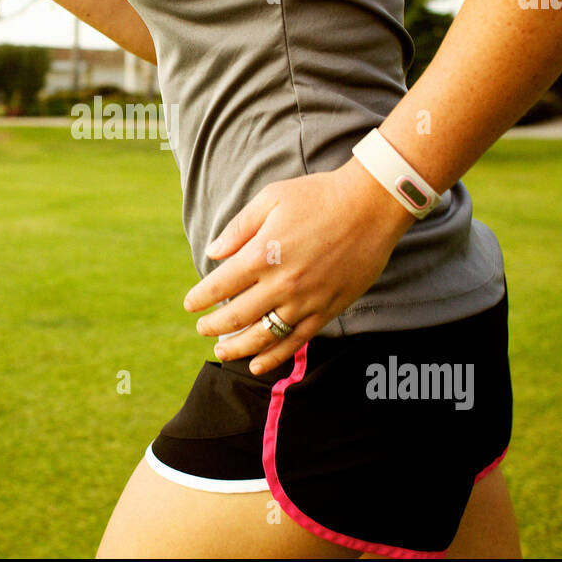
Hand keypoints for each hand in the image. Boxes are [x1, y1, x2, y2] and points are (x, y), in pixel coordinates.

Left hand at [183, 159, 414, 374]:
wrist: (371, 206)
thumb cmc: (318, 196)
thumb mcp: (271, 198)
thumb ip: (239, 228)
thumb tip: (212, 252)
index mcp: (263, 254)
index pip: (219, 286)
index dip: (200, 299)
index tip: (190, 304)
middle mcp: (282, 283)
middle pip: (236, 316)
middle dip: (213, 326)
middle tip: (202, 328)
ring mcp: (306, 300)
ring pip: (263, 335)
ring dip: (238, 348)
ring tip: (222, 352)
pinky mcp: (328, 309)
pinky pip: (296, 341)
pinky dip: (274, 356)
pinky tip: (258, 365)